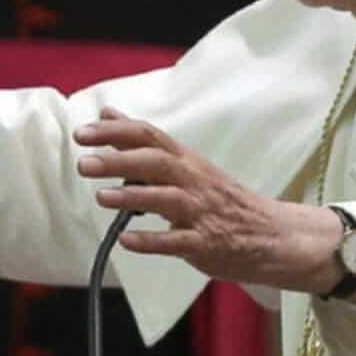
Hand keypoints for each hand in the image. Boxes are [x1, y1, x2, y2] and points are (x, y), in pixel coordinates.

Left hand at [73, 107, 343, 293]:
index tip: (82, 133)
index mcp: (186, 160)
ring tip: (101, 197)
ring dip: (133, 197)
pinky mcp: (207, 243)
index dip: (115, 132)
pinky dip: (152, 241)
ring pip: (168, 199)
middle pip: (157, 162)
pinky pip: (178, 242)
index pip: (149, 136)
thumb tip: (108, 113)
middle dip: (119, 161)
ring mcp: (202, 212)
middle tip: (84, 163)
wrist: (273, 235)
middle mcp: (194, 181)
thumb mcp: (185, 164)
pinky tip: (125, 241)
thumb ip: (143, 142)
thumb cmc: (220, 198)